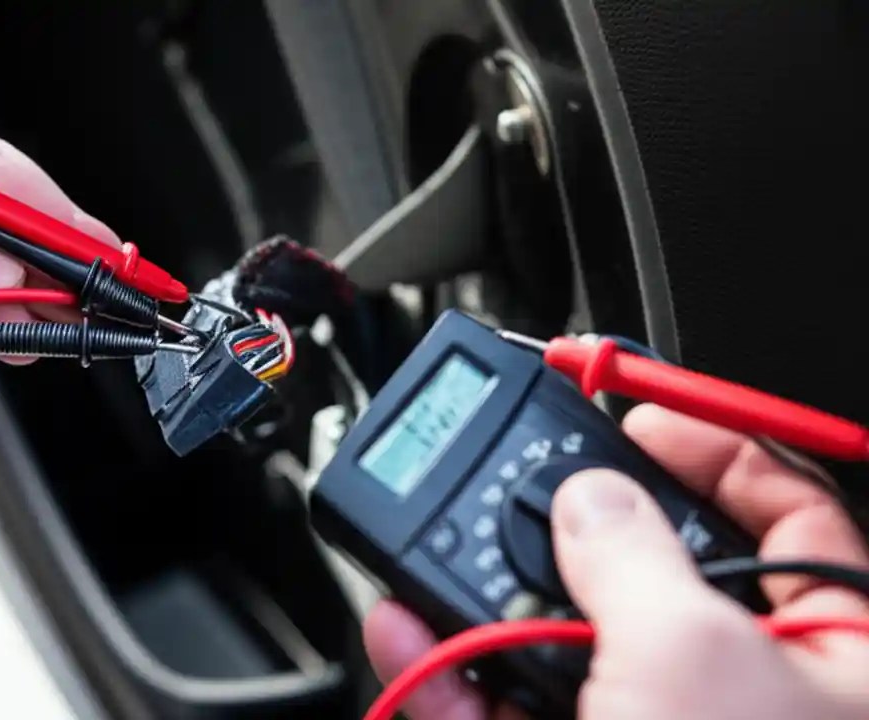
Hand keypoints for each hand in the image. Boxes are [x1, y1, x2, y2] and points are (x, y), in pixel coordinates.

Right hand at [362, 404, 868, 718]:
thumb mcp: (694, 658)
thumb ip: (634, 552)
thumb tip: (592, 496)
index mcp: (834, 652)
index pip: (785, 508)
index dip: (706, 446)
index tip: (627, 410)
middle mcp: (744, 695)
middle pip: (647, 570)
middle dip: (562, 528)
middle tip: (506, 482)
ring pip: (560, 646)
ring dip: (486, 601)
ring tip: (432, 554)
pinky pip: (505, 716)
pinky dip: (451, 678)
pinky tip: (409, 634)